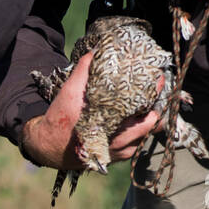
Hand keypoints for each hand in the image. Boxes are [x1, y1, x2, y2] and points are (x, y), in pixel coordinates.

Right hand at [20, 52, 162, 169]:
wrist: (50, 146)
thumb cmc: (60, 119)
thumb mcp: (69, 92)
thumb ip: (84, 70)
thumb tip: (97, 51)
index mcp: (110, 124)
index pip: (146, 111)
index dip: (155, 92)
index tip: (158, 78)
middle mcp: (119, 142)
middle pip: (153, 123)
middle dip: (157, 105)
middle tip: (155, 91)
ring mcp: (121, 152)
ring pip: (148, 134)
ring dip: (150, 118)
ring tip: (148, 103)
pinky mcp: (118, 157)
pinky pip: (139, 143)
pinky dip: (141, 129)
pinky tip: (136, 117)